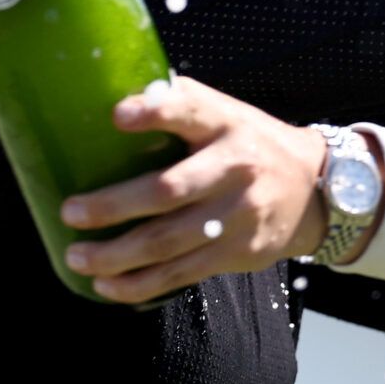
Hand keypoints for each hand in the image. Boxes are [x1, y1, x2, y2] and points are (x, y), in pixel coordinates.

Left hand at [58, 76, 333, 303]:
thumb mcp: (226, 113)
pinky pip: (182, 274)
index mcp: (226, 124)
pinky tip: (108, 286)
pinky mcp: (238, 253)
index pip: (190, 110)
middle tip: (70, 212)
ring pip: (169, 242)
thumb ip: (179, 106)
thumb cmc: (250, 146)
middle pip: (168, 191)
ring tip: (77, 258)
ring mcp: (238, 216)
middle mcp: (235, 169)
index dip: (155, 111)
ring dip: (117, 255)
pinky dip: (141, 285)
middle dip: (114, 206)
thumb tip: (107, 97)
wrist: (314, 191)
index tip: (117, 116)